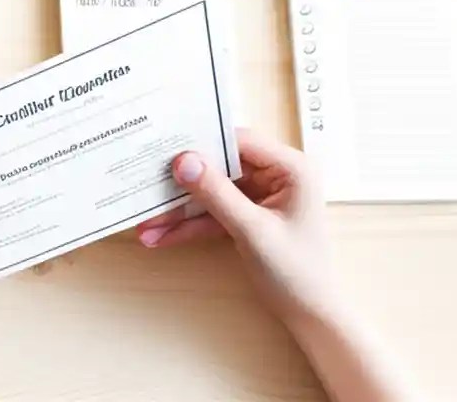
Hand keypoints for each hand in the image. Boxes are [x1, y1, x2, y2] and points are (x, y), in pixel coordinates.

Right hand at [135, 129, 337, 324]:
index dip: (203, 145)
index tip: (166, 153)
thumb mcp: (253, 230)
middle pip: (219, 167)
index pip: (239, 142)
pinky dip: (188, 224)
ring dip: (179, 209)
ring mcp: (259, 196)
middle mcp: (275, 175)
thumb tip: (183, 161)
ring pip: (210, 192)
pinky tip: (160, 235)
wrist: (310, 314)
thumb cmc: (296, 272)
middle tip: (146, 185)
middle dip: (183, 183)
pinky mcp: (246, 215)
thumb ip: (217, 194)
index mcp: (290, 168)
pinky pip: (211, 212)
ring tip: (146, 223)